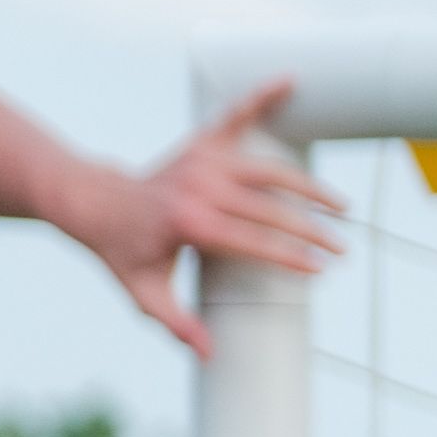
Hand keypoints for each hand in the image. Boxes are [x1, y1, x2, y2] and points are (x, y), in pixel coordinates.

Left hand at [55, 77, 350, 352]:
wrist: (92, 202)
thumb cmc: (121, 251)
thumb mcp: (144, 293)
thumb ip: (177, 325)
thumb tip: (208, 356)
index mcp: (190, 224)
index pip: (254, 243)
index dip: (291, 258)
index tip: (321, 270)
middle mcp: (199, 188)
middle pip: (271, 208)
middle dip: (313, 229)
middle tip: (343, 246)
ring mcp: (201, 160)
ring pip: (268, 170)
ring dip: (308, 186)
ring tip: (339, 205)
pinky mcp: (200, 143)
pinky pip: (235, 114)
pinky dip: (261, 95)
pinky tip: (289, 80)